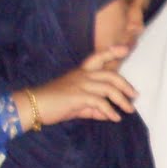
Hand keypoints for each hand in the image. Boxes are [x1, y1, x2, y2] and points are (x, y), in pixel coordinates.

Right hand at [22, 45, 139, 127]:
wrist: (32, 105)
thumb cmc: (53, 105)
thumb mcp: (76, 106)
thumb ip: (92, 108)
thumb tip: (108, 115)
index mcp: (80, 72)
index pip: (97, 57)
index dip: (112, 52)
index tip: (125, 49)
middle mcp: (82, 75)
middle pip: (110, 75)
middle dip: (125, 85)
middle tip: (134, 96)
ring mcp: (80, 84)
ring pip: (108, 88)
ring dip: (122, 100)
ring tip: (128, 110)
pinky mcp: (78, 96)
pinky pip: (100, 102)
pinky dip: (110, 111)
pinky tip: (114, 118)